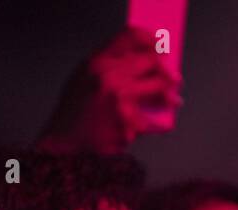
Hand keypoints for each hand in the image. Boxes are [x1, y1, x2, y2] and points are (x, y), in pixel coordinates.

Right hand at [36, 27, 181, 154]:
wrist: (63, 144)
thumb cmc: (73, 113)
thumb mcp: (84, 78)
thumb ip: (109, 64)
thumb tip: (143, 59)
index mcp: (98, 62)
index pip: (132, 36)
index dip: (151, 40)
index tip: (161, 49)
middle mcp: (109, 76)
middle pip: (152, 61)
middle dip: (166, 72)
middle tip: (174, 81)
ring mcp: (120, 100)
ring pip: (159, 89)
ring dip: (168, 97)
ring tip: (173, 101)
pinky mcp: (127, 124)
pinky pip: (148, 120)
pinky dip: (146, 124)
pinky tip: (137, 128)